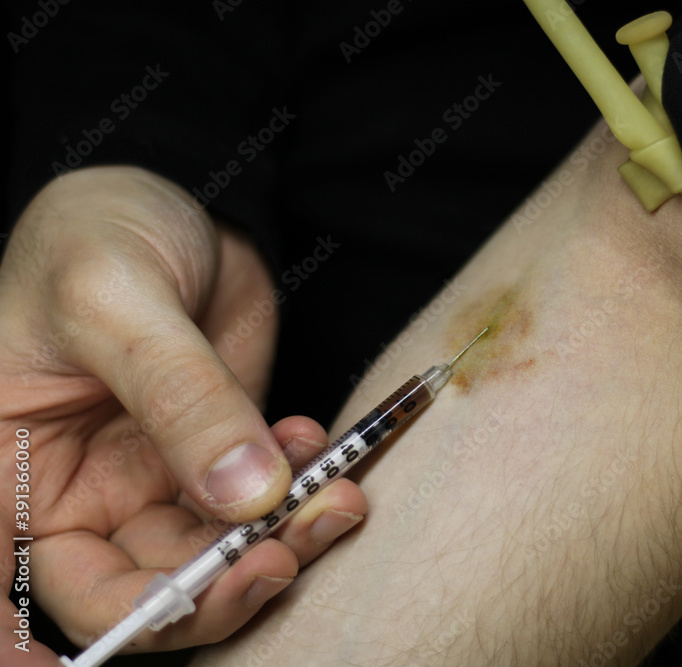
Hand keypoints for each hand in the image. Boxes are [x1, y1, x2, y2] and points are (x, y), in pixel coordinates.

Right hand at [0, 166, 366, 661]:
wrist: (165, 196)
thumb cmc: (98, 232)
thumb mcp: (117, 298)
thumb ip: (179, 398)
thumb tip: (245, 496)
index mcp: (12, 474)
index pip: (56, 586)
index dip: (119, 623)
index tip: (189, 611)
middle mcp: (80, 493)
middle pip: (153, 586)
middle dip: (227, 583)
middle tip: (290, 550)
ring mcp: (155, 478)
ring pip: (222, 552)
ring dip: (284, 538)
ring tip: (334, 497)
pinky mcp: (219, 454)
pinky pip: (266, 502)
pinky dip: (301, 489)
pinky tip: (320, 448)